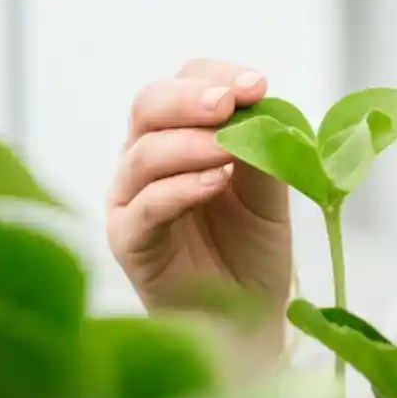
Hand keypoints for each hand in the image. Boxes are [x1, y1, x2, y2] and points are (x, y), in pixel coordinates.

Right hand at [106, 59, 292, 357]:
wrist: (246, 319)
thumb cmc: (252, 250)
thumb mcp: (269, 192)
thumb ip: (262, 149)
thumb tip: (262, 105)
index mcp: (179, 135)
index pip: (185, 85)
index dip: (218, 77)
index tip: (258, 84)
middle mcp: (146, 160)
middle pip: (149, 106)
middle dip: (190, 98)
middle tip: (228, 102)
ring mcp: (130, 199)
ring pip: (143, 154)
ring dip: (189, 144)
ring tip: (229, 148)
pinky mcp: (127, 242)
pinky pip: (144, 208)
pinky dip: (179, 190)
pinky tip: (214, 183)